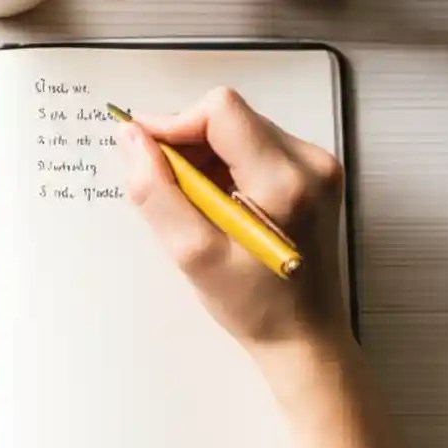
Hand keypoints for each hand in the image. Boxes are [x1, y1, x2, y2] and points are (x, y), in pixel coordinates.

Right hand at [118, 87, 347, 350]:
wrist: (304, 337)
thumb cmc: (253, 305)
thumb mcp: (192, 254)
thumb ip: (155, 190)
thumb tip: (130, 137)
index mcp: (284, 180)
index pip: (220, 110)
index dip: (174, 123)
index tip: (146, 152)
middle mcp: (310, 161)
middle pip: (229, 117)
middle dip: (188, 145)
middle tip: (170, 192)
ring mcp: (317, 165)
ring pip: (239, 129)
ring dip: (205, 157)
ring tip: (197, 206)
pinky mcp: (314, 173)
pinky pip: (255, 145)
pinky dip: (226, 165)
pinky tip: (219, 204)